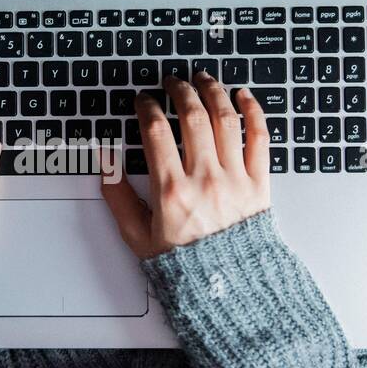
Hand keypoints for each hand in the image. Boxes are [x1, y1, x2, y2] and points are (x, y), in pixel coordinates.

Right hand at [101, 72, 270, 258]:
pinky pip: (260, 138)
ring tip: (203, 79)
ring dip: (213, 92)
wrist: (228, 288)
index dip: (146, 108)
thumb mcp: (138, 237)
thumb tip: (107, 163)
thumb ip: (118, 197)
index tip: (143, 100)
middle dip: (179, 90)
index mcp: (171, 192)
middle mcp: (205, 180)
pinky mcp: (259, 183)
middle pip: (192, 116)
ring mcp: (235, 179)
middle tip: (171, 82)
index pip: (155, 132)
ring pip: (225, 120)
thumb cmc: (184, 265)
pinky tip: (243, 96)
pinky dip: (253, 111)